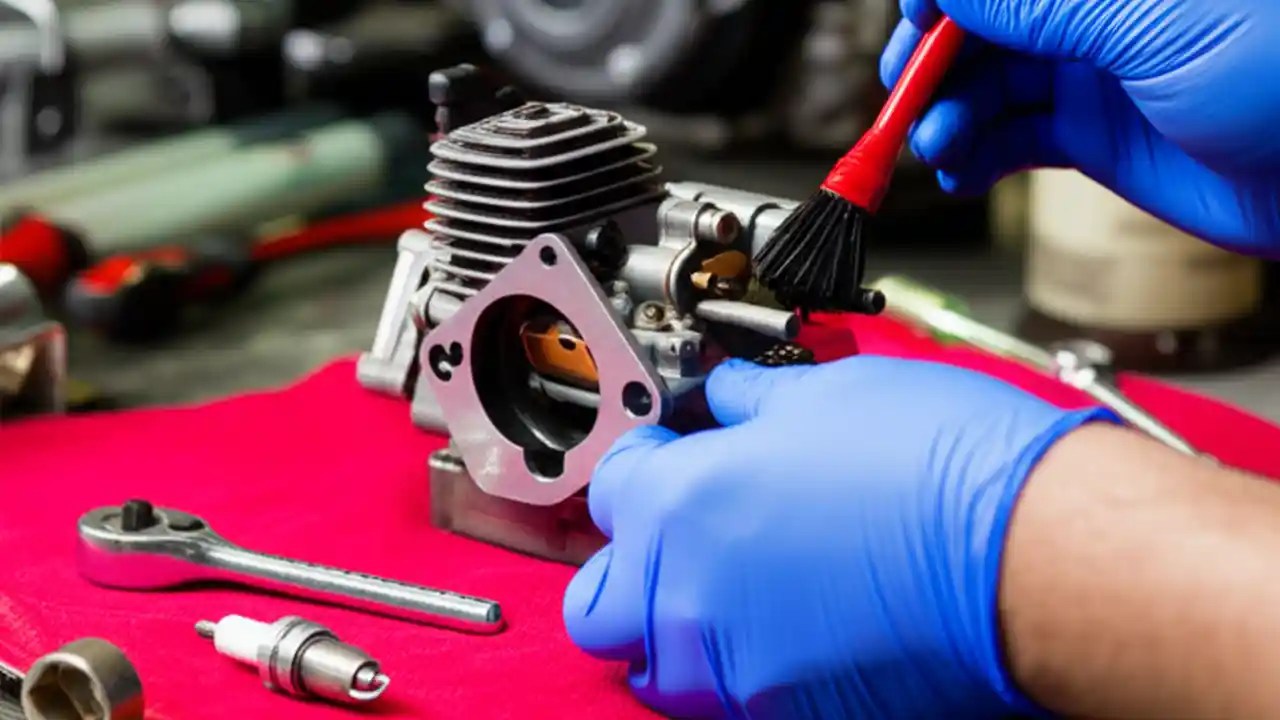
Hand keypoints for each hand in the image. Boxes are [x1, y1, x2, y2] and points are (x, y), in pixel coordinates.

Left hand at [562, 356, 1112, 717]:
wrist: (1035, 559)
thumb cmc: (943, 472)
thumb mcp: (829, 395)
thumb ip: (753, 403)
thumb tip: (731, 398)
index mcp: (681, 506)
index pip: (610, 487)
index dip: (642, 460)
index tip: (670, 454)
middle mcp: (687, 597)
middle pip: (600, 601)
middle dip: (628, 564)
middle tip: (679, 534)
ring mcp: (735, 670)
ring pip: (656, 664)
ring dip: (674, 626)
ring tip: (733, 586)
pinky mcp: (787, 716)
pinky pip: (729, 697)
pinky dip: (741, 665)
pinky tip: (792, 623)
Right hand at [881, 0, 1279, 253]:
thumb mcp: (1147, 20)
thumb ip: (1035, 6)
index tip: (915, 23)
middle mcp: (1093, 12)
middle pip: (981, 26)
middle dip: (932, 59)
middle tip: (904, 96)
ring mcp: (1089, 70)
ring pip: (986, 85)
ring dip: (946, 116)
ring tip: (936, 146)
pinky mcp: (1092, 133)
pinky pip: (1010, 138)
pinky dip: (974, 155)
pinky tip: (958, 169)